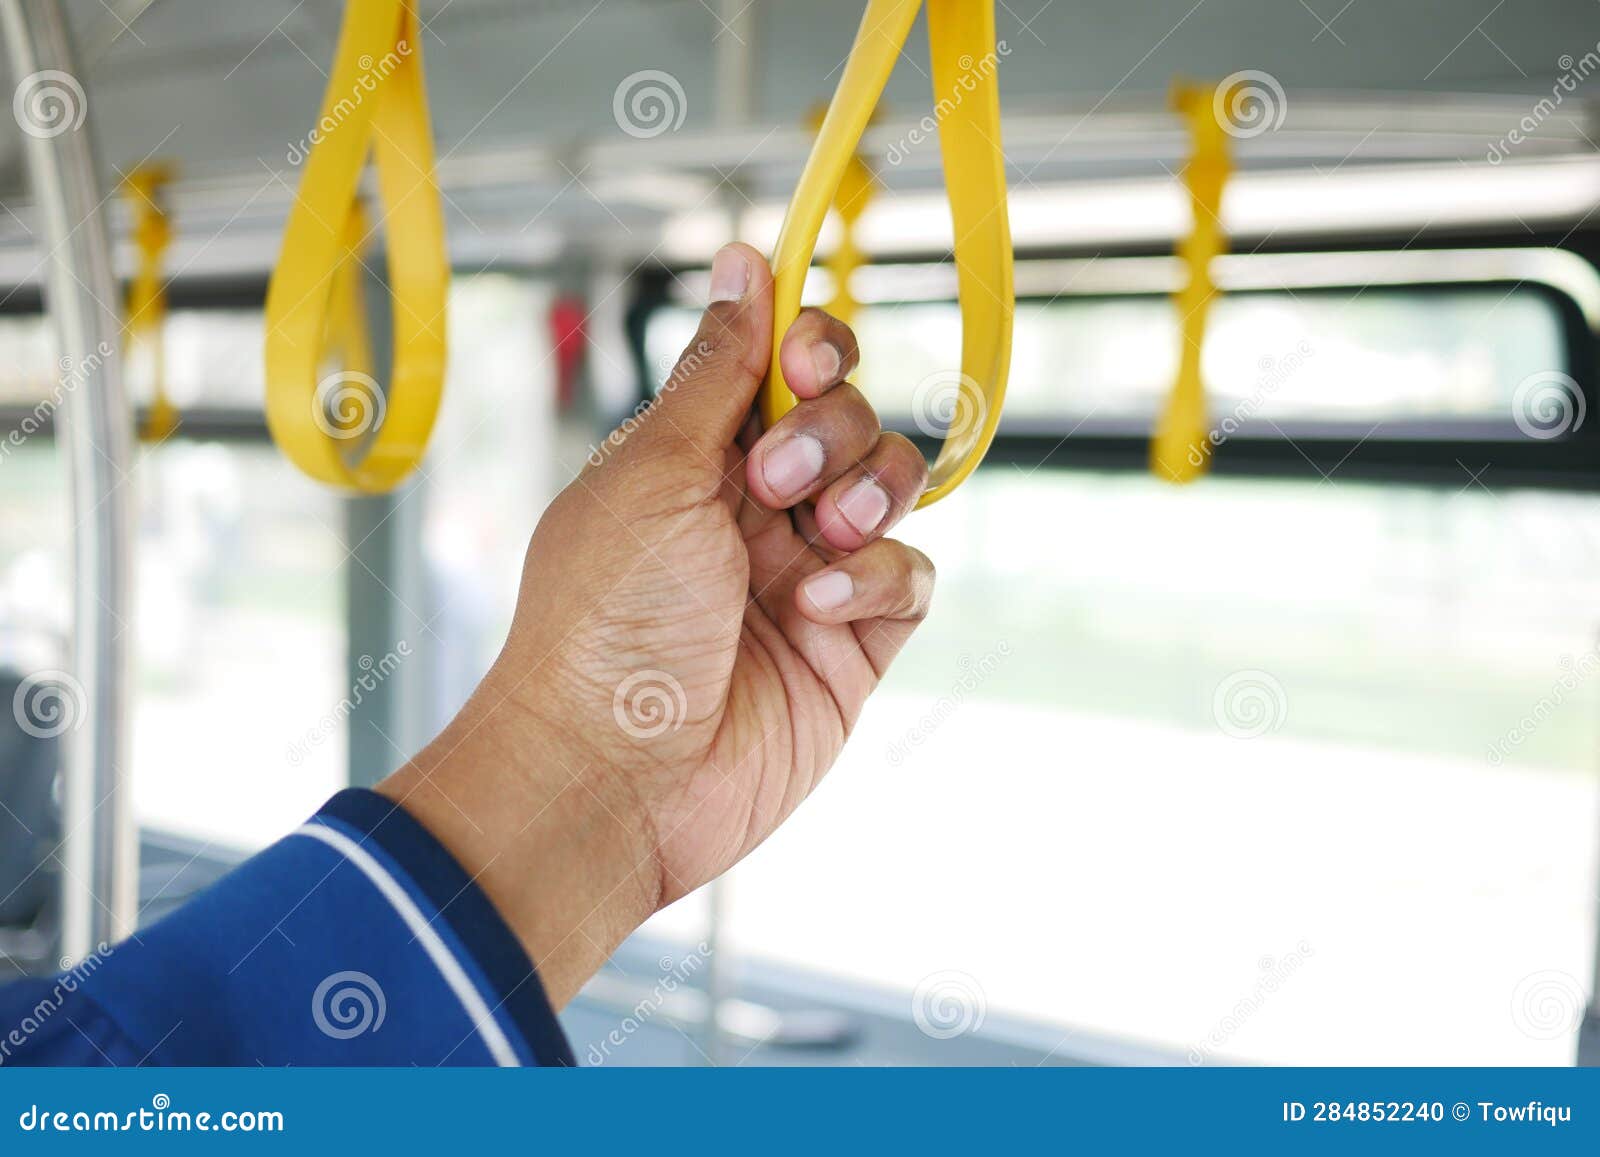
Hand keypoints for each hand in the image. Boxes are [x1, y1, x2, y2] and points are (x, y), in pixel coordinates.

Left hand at [377, 244, 934, 1004]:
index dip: (812, 346)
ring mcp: (807, 575)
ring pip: (892, 487)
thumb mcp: (652, 473)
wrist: (612, 778)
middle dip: (832, 430)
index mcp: (694, 455)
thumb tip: (743, 259)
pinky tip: (820, 609)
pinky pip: (907, 577)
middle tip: (775, 482)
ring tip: (818, 536)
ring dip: (869, 494)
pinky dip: (877, 578)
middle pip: (848, 416)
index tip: (807, 356)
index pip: (782, 367)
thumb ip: (717, 370)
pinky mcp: (852, 645)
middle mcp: (754, 508)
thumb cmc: (604, 623)